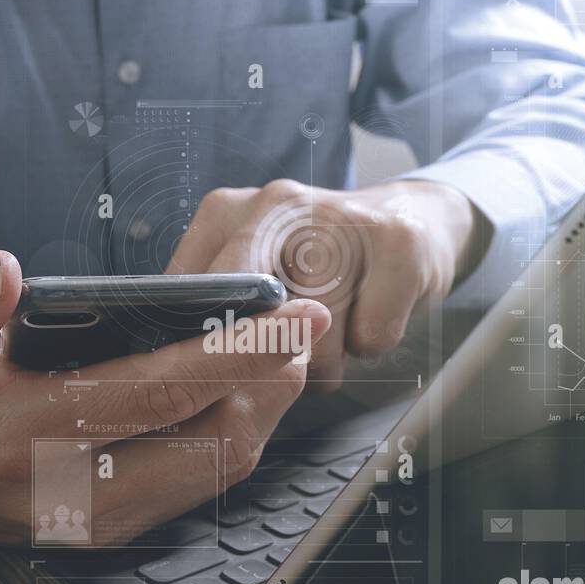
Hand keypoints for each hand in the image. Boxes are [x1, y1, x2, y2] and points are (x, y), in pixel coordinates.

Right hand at [0, 250, 330, 544]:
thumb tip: (3, 271)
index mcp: (18, 432)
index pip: (154, 392)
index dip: (234, 353)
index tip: (291, 315)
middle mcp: (63, 491)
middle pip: (207, 446)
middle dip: (270, 386)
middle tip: (304, 327)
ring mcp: (88, 521)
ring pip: (210, 477)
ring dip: (261, 416)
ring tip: (285, 356)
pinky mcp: (100, 532)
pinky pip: (190, 491)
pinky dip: (230, 443)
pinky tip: (242, 399)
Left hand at [166, 178, 478, 388]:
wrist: (414, 219)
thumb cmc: (320, 261)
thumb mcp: (255, 269)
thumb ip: (211, 307)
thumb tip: (171, 367)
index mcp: (228, 214)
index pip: (191, 299)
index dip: (202, 351)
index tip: (211, 377)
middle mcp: (278, 206)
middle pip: (251, 324)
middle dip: (266, 361)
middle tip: (281, 362)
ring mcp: (340, 220)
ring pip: (313, 343)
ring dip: (323, 361)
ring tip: (332, 331)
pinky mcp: (398, 244)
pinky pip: (369, 337)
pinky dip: (369, 346)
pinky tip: (369, 314)